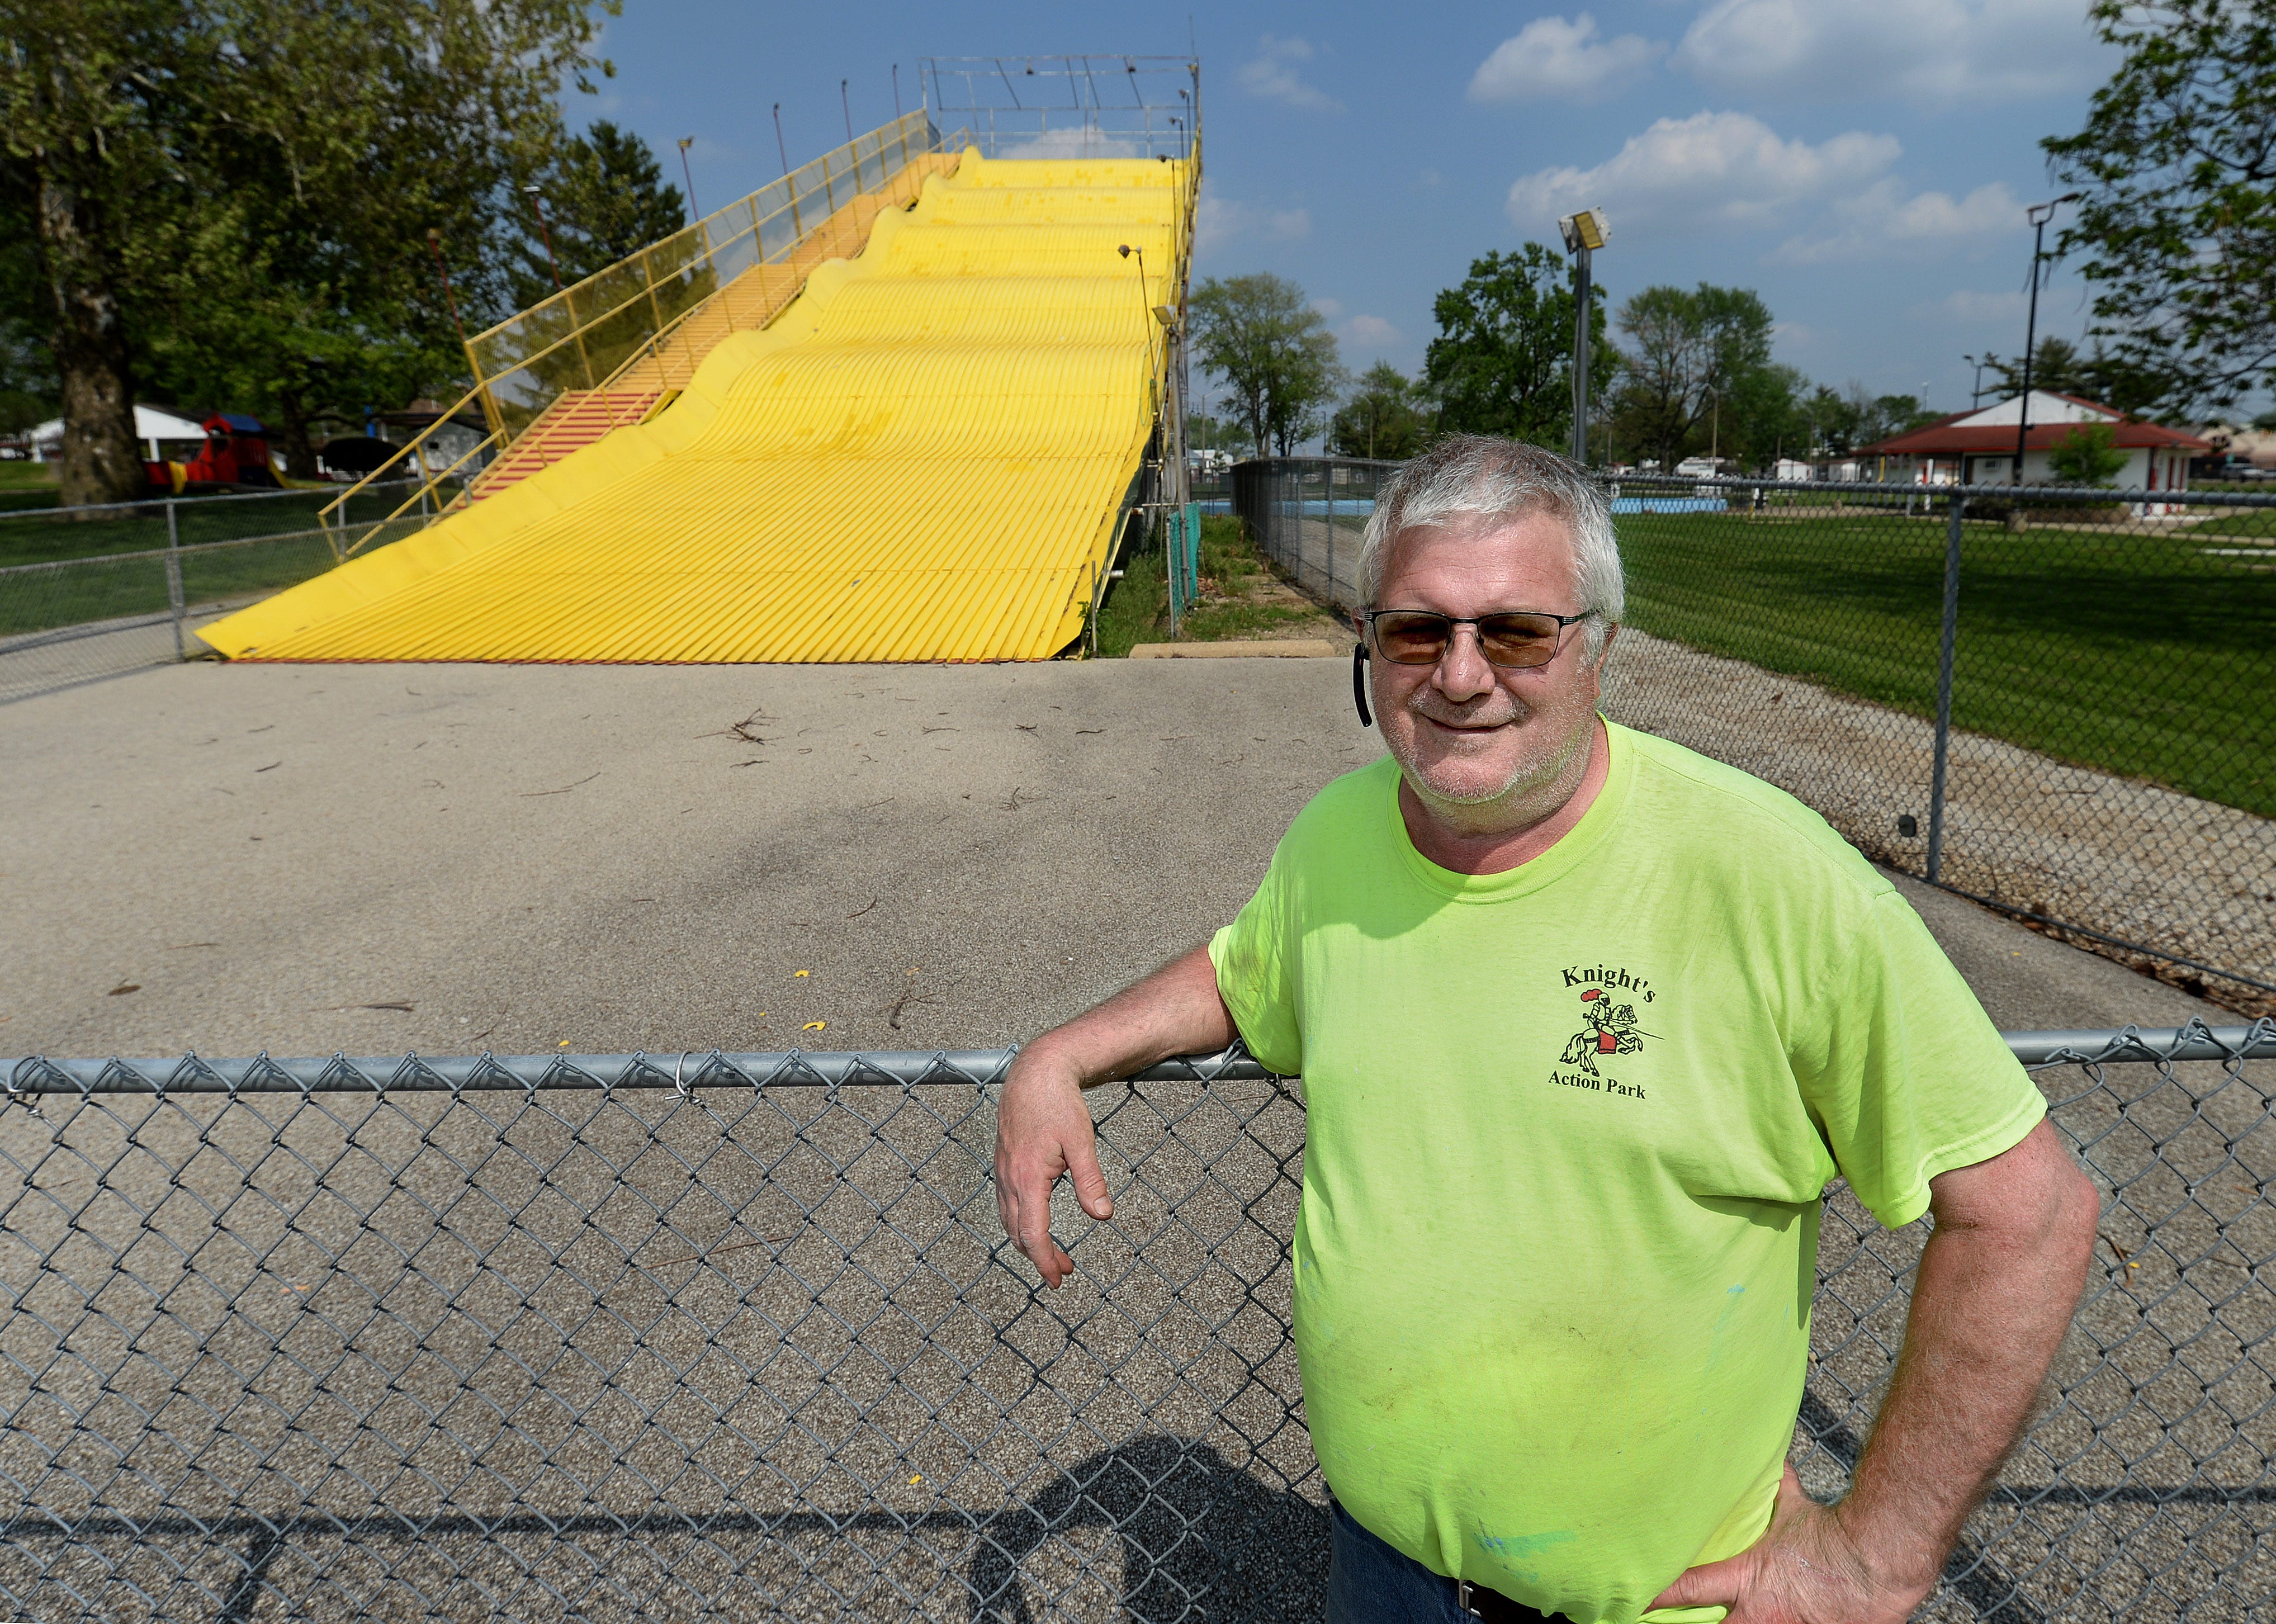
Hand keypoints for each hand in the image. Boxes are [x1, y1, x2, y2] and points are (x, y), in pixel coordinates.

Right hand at [993, 1046, 1112, 1287]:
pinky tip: (1035, 1220)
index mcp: (1027, 1178)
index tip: (1058, 1280)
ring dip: (1028, 1241)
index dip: (1044, 1261)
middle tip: (1063, 1272)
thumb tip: (1102, 1216)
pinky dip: (1019, 1221)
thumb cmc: (1058, 1102)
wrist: (1035, 1071)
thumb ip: (1091, 1181)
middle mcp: (1009, 1178)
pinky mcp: (1004, 1163)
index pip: (1033, 1234)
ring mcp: (1003, 1171)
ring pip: (1009, 1220)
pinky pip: (1006, 1203)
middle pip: (1017, 1233)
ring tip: (1052, 1253)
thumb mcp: (1082, 1141)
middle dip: (1039, 1257)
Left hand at [1648, 1466, 1930, 1623]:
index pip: (1688, 1588)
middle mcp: (1760, 1614)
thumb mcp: (1795, 1509)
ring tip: (1720, 1619)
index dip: (1657, 1595)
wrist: (1880, 1561)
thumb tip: (1767, 1459)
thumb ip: (1775, 1490)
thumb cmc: (1836, 1535)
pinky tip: (1775, 1619)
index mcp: (1748, 1579)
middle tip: (1667, 1619)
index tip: (1634, 1598)